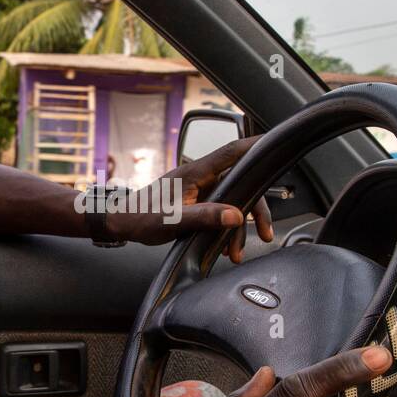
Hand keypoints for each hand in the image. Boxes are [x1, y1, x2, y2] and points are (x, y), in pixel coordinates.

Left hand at [106, 136, 273, 261]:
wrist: (121, 223)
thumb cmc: (141, 218)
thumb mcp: (173, 221)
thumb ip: (205, 216)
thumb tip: (235, 216)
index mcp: (195, 173)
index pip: (231, 153)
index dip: (255, 146)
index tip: (275, 143)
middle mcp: (200, 177)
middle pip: (240, 183)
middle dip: (255, 209)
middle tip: (264, 234)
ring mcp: (199, 189)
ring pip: (232, 200)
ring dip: (239, 227)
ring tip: (235, 252)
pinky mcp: (196, 201)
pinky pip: (221, 209)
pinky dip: (226, 228)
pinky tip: (224, 246)